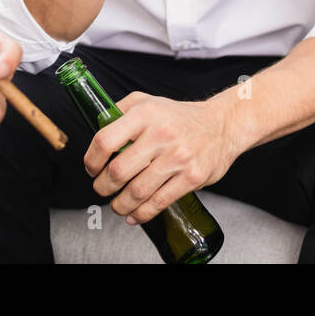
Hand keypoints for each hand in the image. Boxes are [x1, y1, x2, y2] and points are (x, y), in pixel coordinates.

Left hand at [83, 93, 240, 222]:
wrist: (222, 125)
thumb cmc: (180, 116)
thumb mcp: (148, 101)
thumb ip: (120, 111)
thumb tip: (97, 130)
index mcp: (146, 113)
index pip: (105, 140)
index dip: (92, 160)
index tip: (91, 168)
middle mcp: (161, 134)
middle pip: (118, 171)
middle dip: (103, 186)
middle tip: (102, 189)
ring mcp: (178, 157)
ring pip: (137, 191)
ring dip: (120, 204)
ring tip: (117, 205)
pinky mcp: (192, 177)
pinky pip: (159, 202)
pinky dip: (142, 214)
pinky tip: (134, 215)